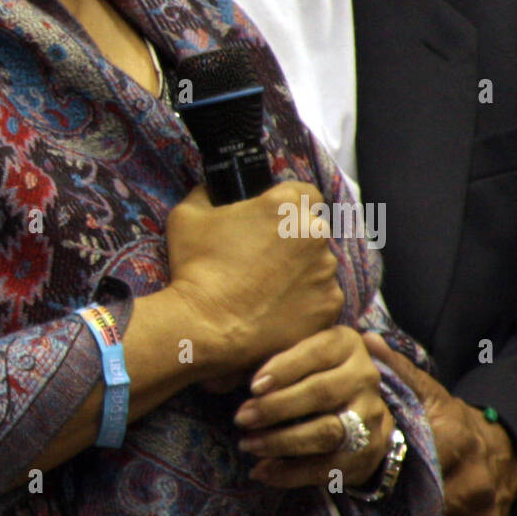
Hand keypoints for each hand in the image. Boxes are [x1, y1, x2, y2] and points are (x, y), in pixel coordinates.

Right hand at [166, 182, 343, 375]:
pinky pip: (324, 296)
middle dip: (295, 240)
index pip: (305, 193)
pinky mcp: (330, 304)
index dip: (291, 207)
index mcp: (284, 204)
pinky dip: (307, 301)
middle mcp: (314, 232)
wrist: (206, 325)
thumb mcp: (186, 216)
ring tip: (270, 288)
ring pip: (320, 264)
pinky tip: (279, 308)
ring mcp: (325, 270)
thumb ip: (205, 194)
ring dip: (302, 271)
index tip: (275, 223)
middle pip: (314, 229)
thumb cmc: (196, 268)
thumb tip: (210, 190)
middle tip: (265, 259)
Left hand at [233, 326, 391, 487]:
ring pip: (326, 432)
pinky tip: (262, 471)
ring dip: (282, 442)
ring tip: (248, 445)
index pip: (315, 354)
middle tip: (242, 419)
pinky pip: (328, 467)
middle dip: (276, 408)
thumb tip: (244, 378)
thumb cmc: (313, 369)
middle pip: (320, 393)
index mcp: (345, 344)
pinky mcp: (367, 452)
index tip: (252, 387)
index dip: (283, 370)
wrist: (360, 404)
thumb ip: (279, 356)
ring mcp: (370, 416)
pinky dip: (292, 473)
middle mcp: (364, 377)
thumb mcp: (302, 350)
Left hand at [363, 332, 516, 515]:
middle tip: (364, 493)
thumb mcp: (430, 392)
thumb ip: (399, 370)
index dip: (386, 465)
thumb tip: (366, 340)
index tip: (360, 466)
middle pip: (423, 497)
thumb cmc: (455, 421)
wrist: (505, 451)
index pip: (415, 458)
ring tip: (379, 510)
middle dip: (393, 497)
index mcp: (457, 437)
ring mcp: (484, 508)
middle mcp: (475, 477)